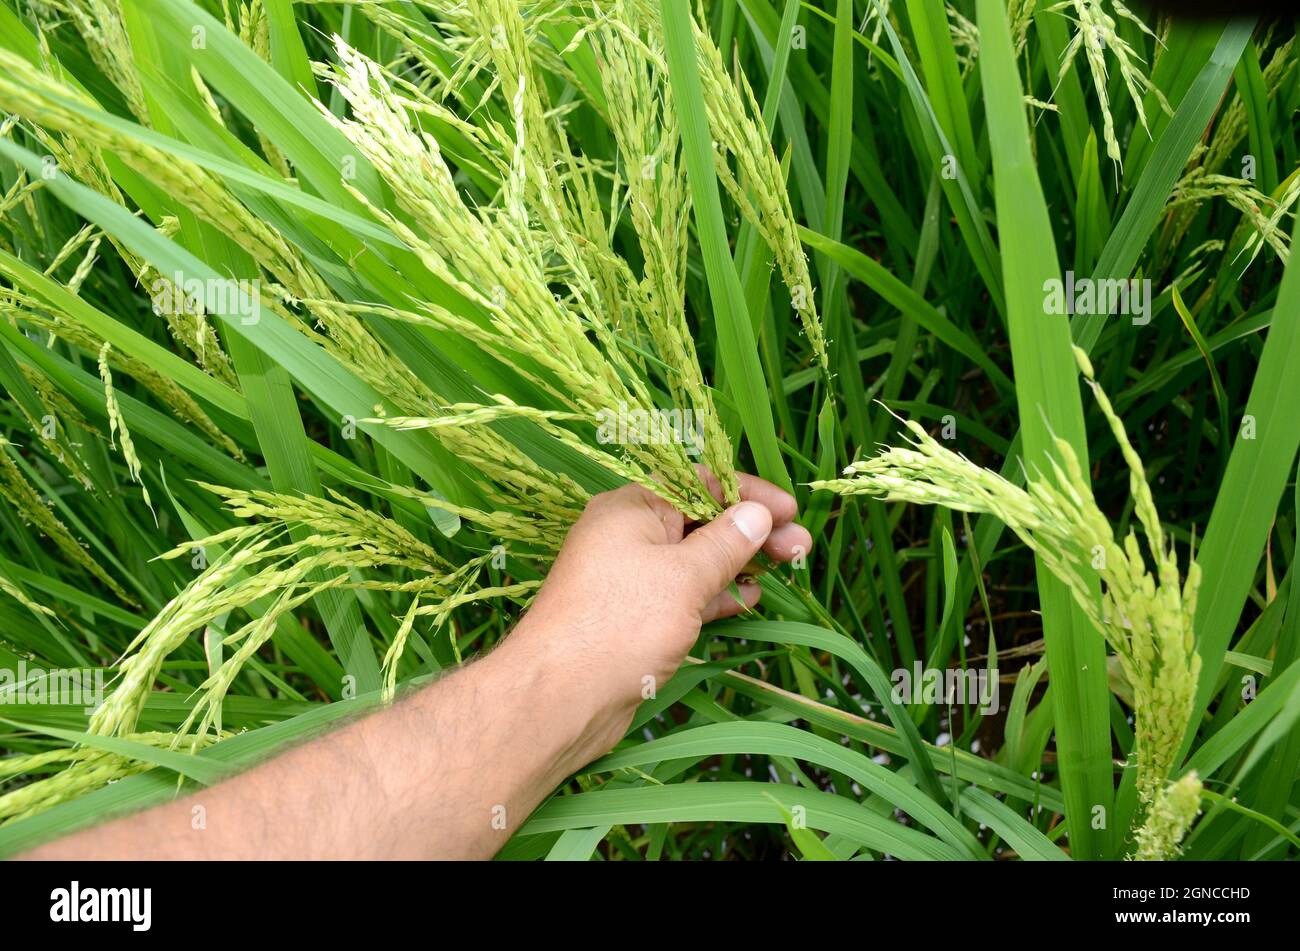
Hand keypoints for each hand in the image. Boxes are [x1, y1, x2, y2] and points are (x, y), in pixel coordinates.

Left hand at [501, 470, 810, 768]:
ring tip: (785, 569)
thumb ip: (726, 542)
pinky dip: (715, 593)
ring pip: (694, 559)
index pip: (698, 481)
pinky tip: (748, 599)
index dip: (747, 493)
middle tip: (799, 548)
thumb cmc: (619, 625)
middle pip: (700, 520)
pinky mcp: (634, 617)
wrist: (560, 698)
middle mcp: (627, 535)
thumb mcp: (684, 577)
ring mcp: (629, 578)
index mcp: (632, 508)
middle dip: (750, 531)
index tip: (789, 512)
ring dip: (738, 563)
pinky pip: (682, 594)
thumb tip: (757, 514)